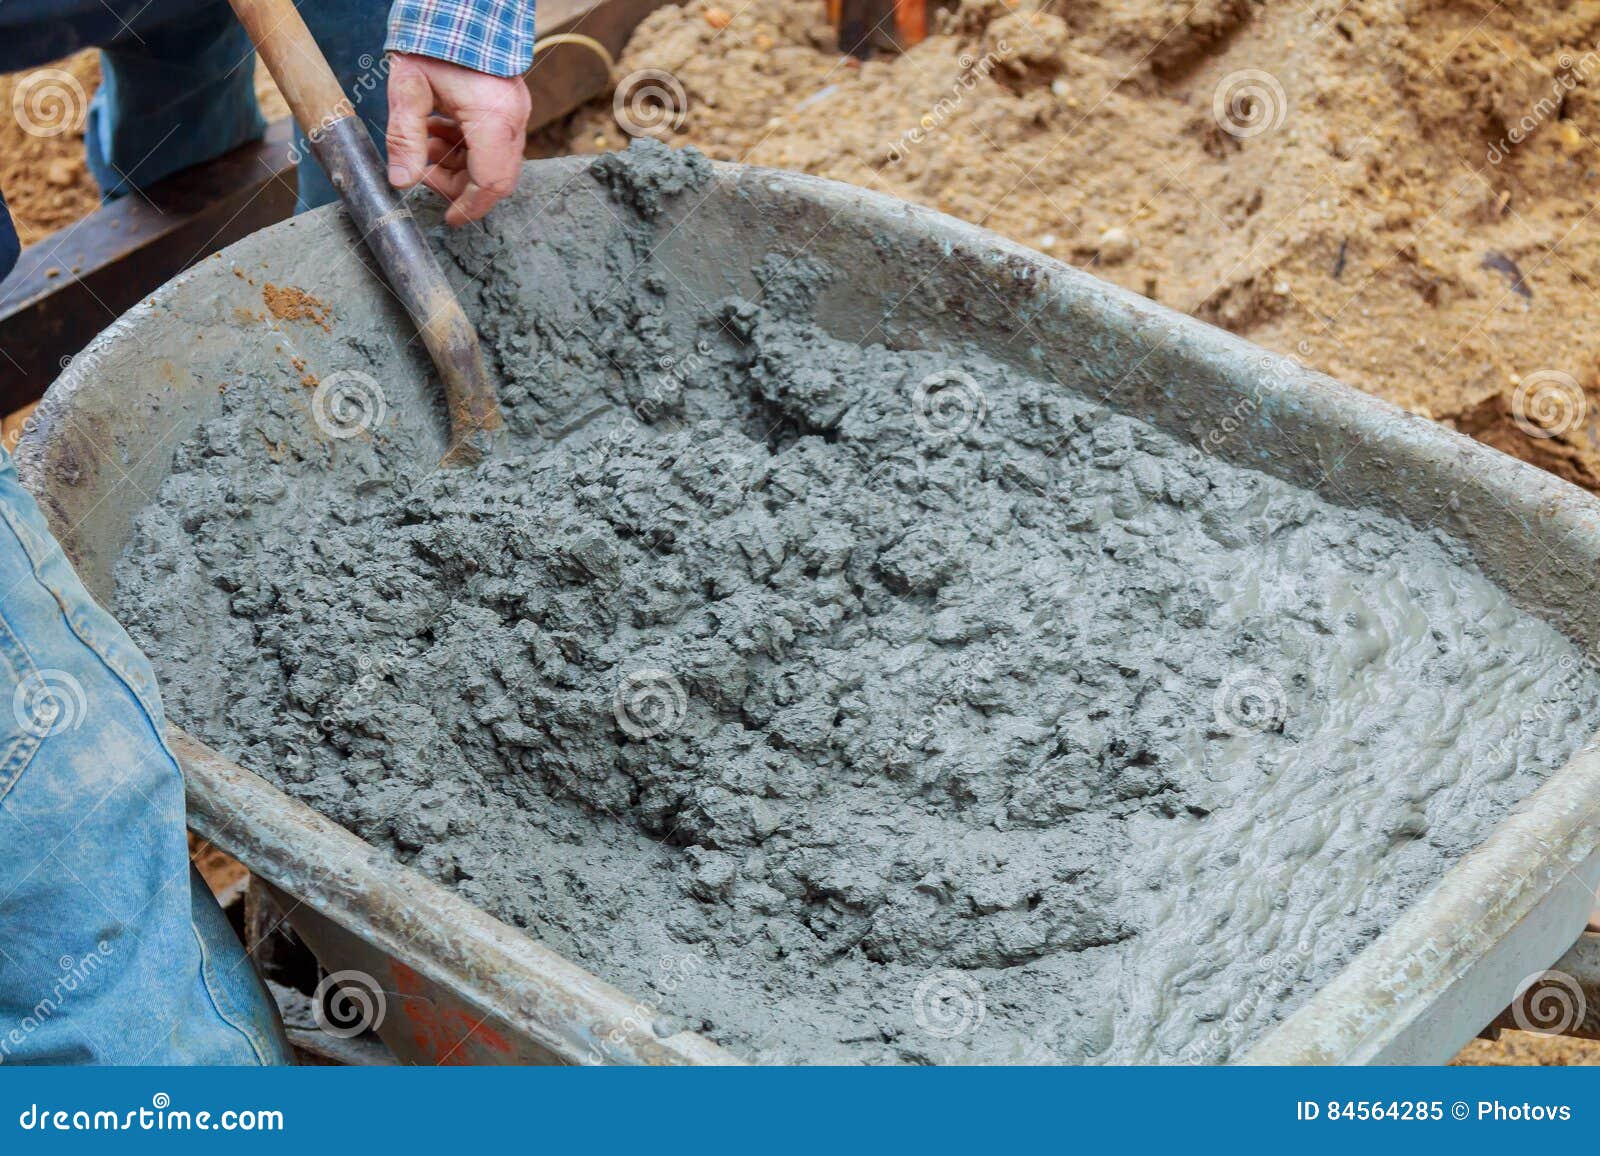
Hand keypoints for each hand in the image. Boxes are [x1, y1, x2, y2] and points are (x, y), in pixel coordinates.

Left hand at [385, 53, 532, 225]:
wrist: (461, 5)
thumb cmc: (434, 40)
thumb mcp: (408, 88)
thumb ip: (404, 138)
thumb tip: (401, 181)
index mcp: (493, 118)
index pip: (489, 182)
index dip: (469, 207)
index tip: (450, 220)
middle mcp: (513, 119)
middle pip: (494, 177)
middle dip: (458, 185)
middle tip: (423, 174)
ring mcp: (516, 112)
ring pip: (493, 161)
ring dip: (457, 164)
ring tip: (422, 147)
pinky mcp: (510, 105)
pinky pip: (493, 142)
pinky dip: (465, 147)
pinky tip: (436, 131)